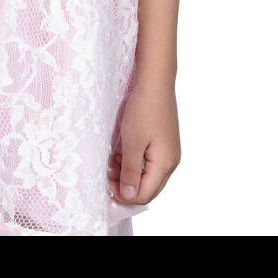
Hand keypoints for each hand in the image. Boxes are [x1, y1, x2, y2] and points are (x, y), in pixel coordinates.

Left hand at [107, 81, 180, 207]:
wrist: (155, 82)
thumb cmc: (144, 109)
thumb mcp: (133, 142)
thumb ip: (131, 171)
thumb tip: (129, 195)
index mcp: (165, 164)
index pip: (145, 195)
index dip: (125, 195)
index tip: (107, 184)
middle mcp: (171, 162)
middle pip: (148, 188)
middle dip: (126, 185)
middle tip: (107, 174)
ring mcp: (169, 152)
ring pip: (148, 175)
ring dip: (129, 173)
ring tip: (111, 162)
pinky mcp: (165, 143)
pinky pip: (150, 163)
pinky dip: (135, 162)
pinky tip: (121, 153)